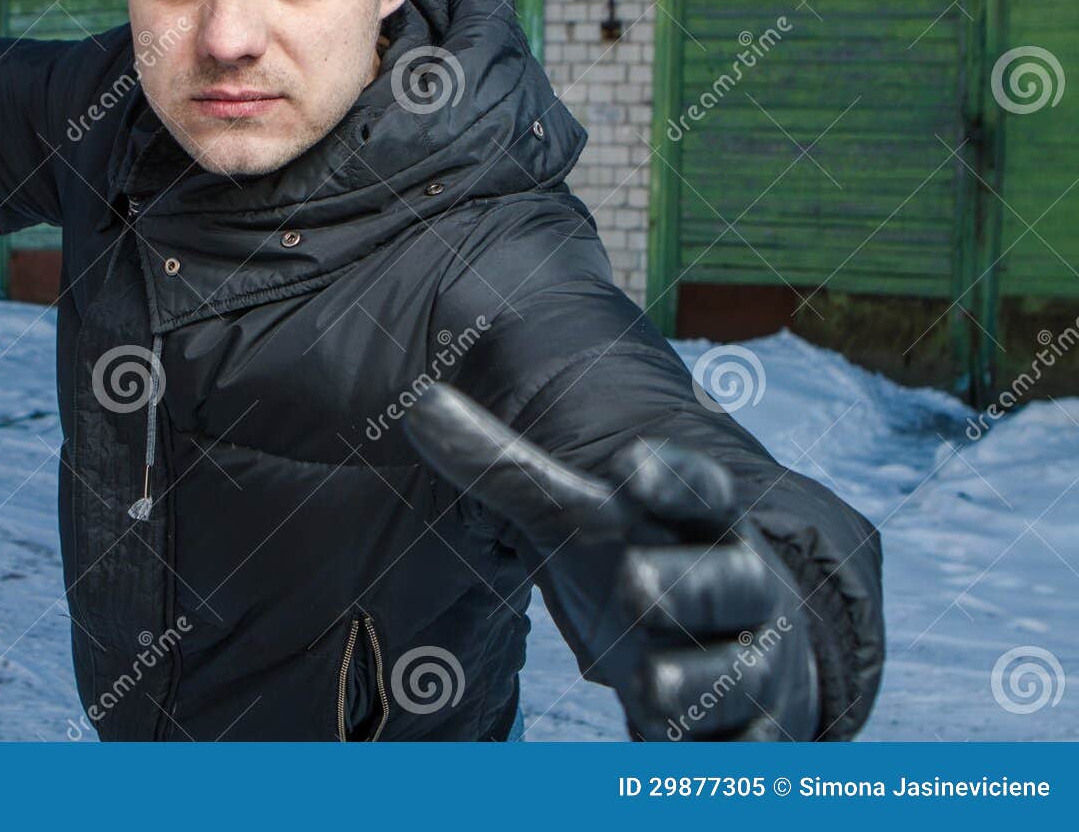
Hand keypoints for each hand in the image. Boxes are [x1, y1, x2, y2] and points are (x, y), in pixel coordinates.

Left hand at [403, 383, 819, 740]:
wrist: (737, 643)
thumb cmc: (640, 562)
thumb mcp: (572, 521)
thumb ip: (504, 468)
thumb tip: (419, 404)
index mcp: (701, 523)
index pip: (700, 491)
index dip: (672, 479)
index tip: (630, 464)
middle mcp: (741, 588)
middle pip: (726, 582)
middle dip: (686, 584)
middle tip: (633, 583)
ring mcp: (750, 661)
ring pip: (737, 671)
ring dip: (696, 680)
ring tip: (647, 685)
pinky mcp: (751, 731)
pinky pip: (752, 748)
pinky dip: (732, 757)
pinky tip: (705, 765)